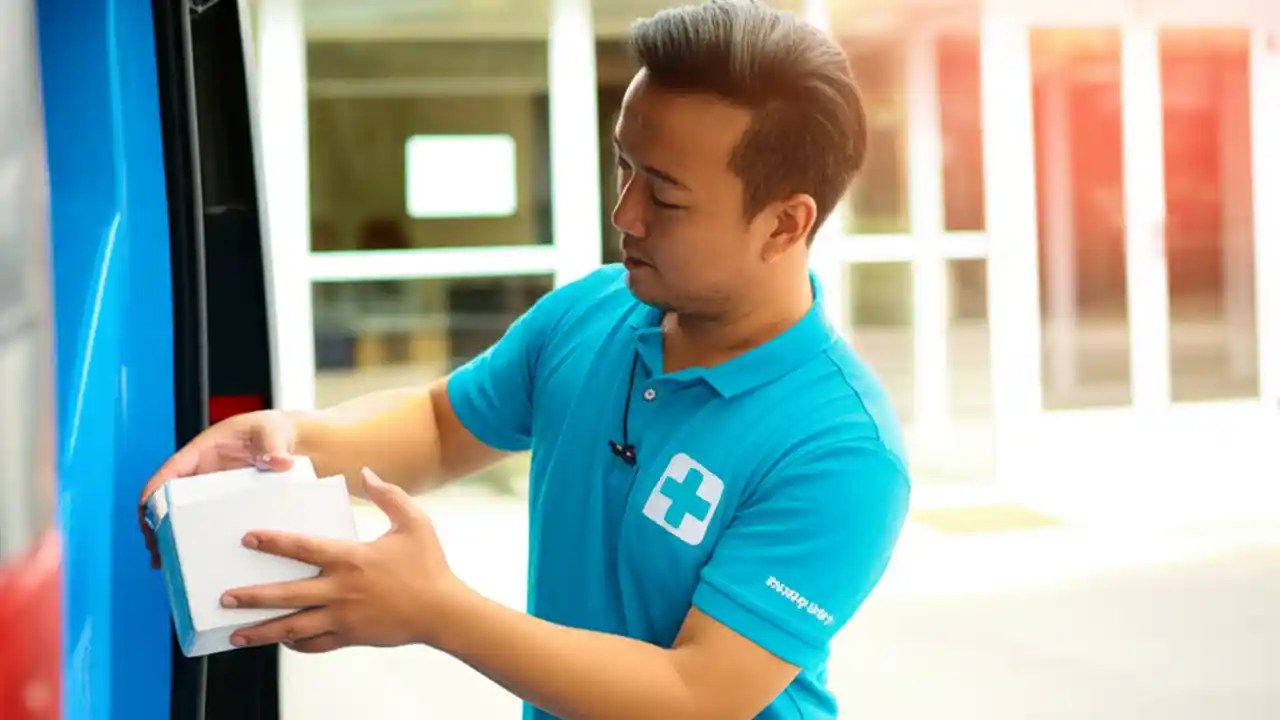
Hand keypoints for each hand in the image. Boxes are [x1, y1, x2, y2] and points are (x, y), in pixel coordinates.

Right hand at [138, 410, 299, 567]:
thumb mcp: (271, 433)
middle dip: (155, 522)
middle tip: (155, 547)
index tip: (145, 512)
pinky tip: (194, 556)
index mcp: (202, 452)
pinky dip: (194, 536)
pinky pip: (202, 519)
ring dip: (169, 533)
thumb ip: (272, 447)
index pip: (170, 471)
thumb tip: (278, 462)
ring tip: (164, 560)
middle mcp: (199, 472)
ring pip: (180, 512)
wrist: (286, 441)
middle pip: (166, 497)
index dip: (153, 490)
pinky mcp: (221, 503)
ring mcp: (208, 489)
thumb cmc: (271, 429)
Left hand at [220, 467, 463, 652]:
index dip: (274, 542)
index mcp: (352, 558)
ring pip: (293, 627)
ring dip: (262, 630)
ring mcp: (344, 617)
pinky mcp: (350, 637)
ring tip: (235, 632)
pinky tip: (280, 639)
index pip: (304, 548)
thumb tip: (365, 472)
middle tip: (224, 597)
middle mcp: (341, 590)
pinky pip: (314, 644)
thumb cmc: (429, 565)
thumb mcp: (415, 522)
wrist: (444, 611)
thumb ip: (389, 495)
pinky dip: (294, 643)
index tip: (248, 539)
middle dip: (252, 597)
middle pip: (287, 595)